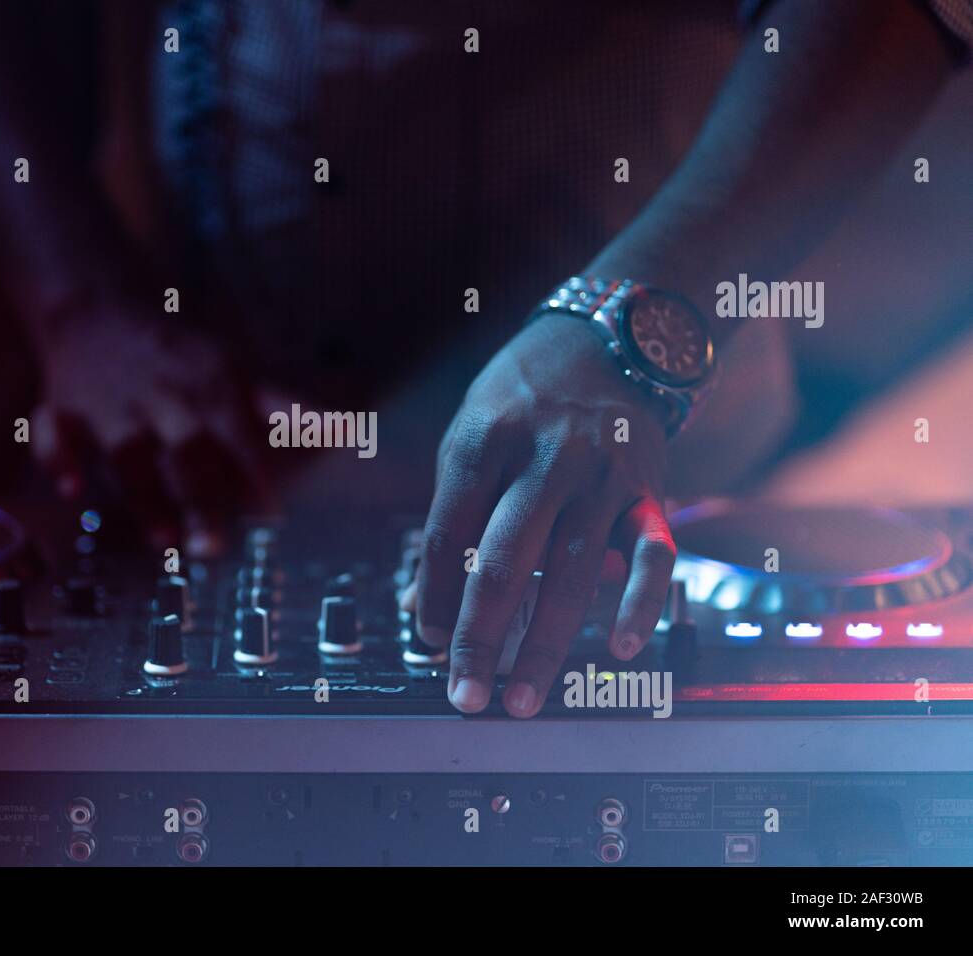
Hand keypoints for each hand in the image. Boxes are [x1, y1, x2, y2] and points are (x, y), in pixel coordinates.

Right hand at [31, 300, 271, 557]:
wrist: (98, 306)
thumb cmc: (178, 353)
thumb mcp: (237, 372)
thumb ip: (287, 409)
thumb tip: (351, 429)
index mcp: (209, 390)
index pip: (238, 437)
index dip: (255, 475)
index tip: (272, 517)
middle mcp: (162, 400)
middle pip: (185, 449)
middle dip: (199, 495)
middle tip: (213, 547)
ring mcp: (111, 406)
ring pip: (126, 450)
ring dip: (143, 494)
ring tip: (163, 540)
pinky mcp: (64, 410)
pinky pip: (54, 434)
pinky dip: (59, 459)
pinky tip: (71, 489)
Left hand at [414, 315, 676, 716]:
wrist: (612, 336)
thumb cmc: (525, 394)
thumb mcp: (471, 432)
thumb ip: (451, 513)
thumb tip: (423, 602)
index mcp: (487, 438)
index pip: (449, 532)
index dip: (434, 594)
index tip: (429, 639)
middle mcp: (545, 456)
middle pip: (503, 560)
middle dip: (479, 636)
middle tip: (465, 693)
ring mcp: (602, 475)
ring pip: (570, 571)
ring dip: (544, 644)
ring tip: (523, 697)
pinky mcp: (648, 490)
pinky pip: (651, 554)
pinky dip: (639, 603)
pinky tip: (620, 648)